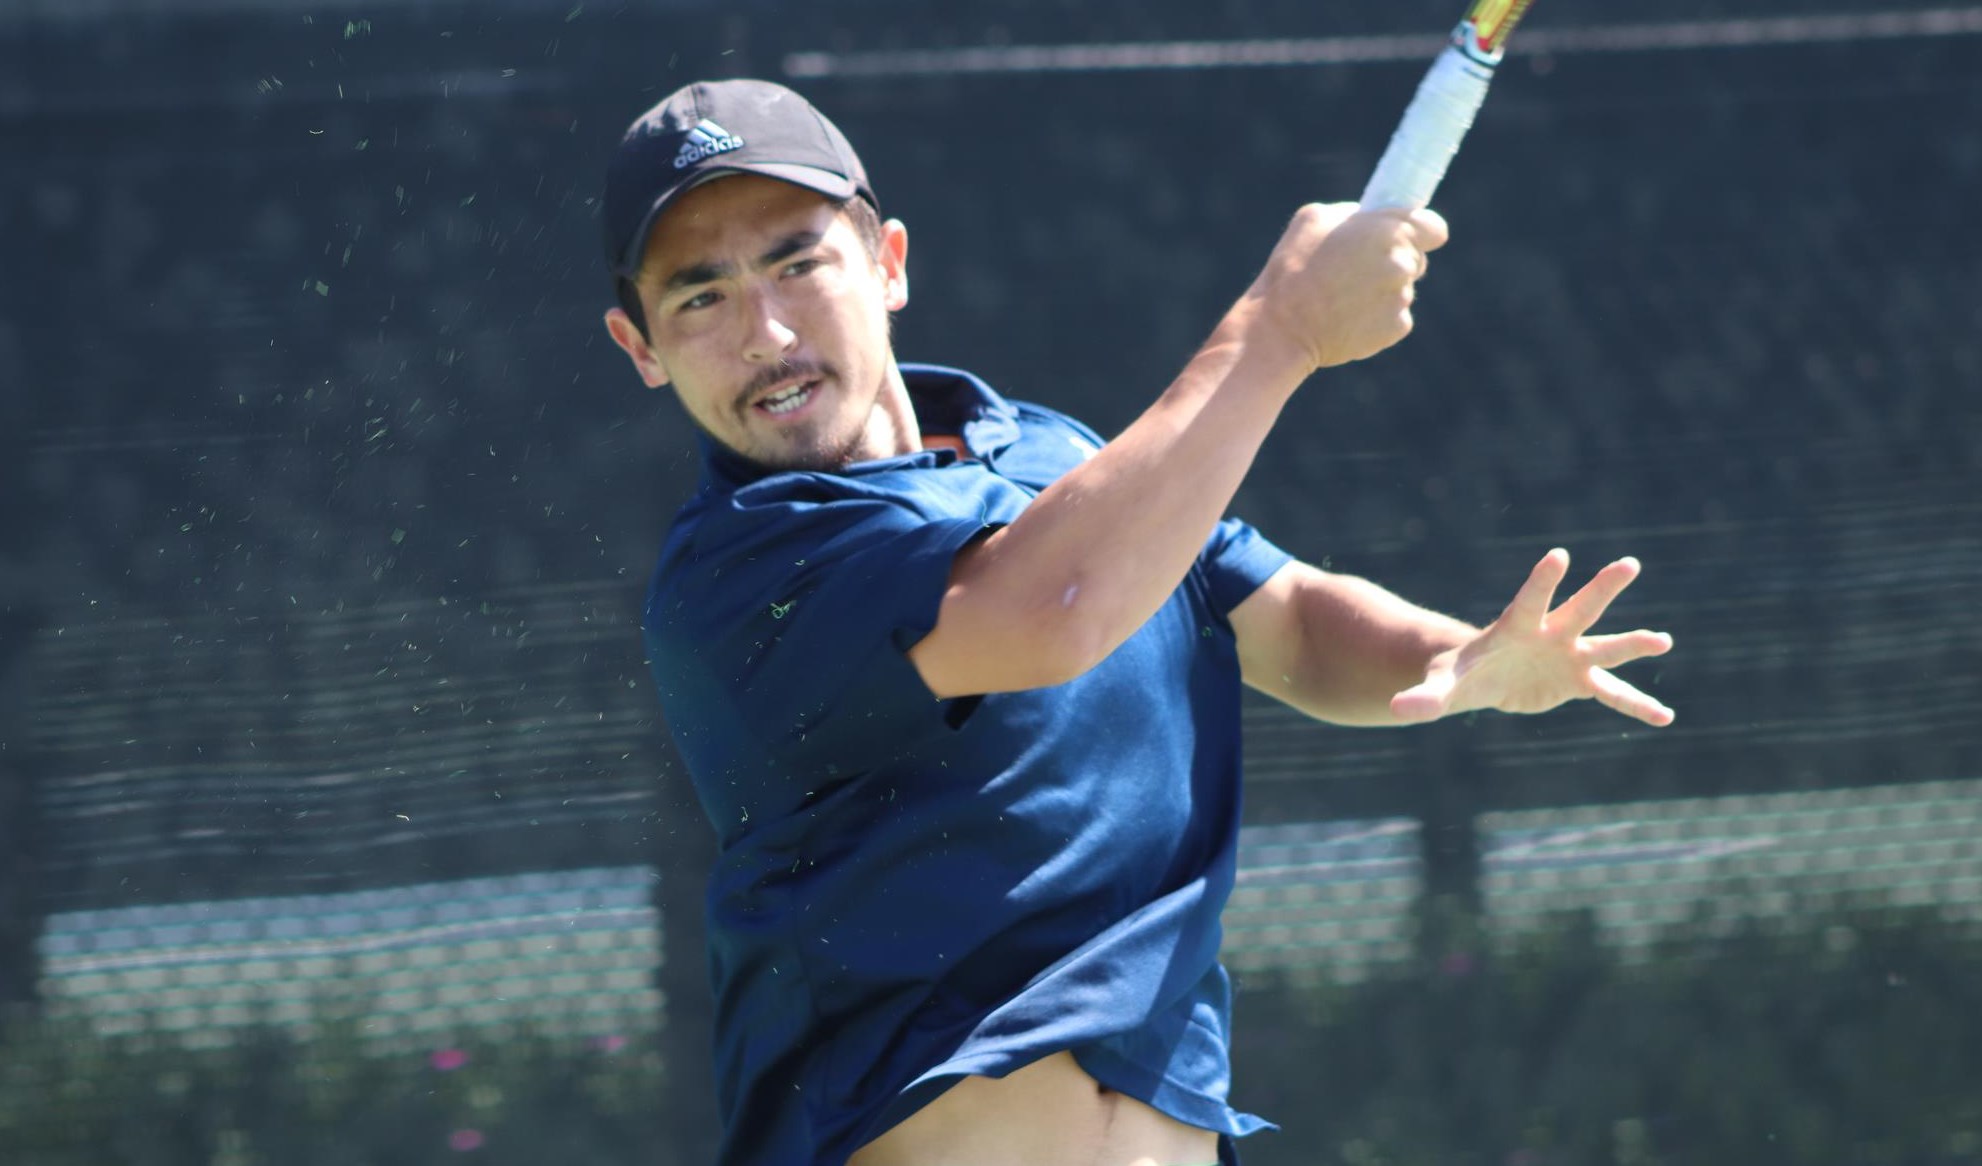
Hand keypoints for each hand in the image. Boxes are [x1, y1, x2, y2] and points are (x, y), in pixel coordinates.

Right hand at [1248, 202, 1449, 373]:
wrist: (1283, 327)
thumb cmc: (1293, 268)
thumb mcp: (1313, 219)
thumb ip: (1351, 214)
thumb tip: (1365, 219)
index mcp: (1391, 231)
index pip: (1434, 228)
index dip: (1421, 231)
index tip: (1409, 237)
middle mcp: (1404, 264)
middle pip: (1417, 259)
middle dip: (1393, 262)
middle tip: (1357, 270)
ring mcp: (1402, 299)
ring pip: (1402, 289)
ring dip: (1382, 291)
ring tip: (1343, 296)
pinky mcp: (1396, 329)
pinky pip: (1394, 317)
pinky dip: (1376, 317)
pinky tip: (1347, 317)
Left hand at [1389, 548, 1675, 726]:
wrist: (1483, 681)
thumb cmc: (1457, 676)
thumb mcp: (1439, 688)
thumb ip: (1424, 697)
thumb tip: (1398, 709)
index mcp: (1514, 627)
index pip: (1529, 600)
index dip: (1542, 580)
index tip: (1559, 556)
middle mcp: (1549, 634)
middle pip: (1578, 609)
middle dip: (1601, 588)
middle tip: (1628, 564)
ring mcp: (1568, 656)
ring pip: (1605, 647)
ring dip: (1634, 645)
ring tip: (1664, 640)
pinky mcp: (1577, 682)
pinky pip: (1612, 694)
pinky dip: (1636, 706)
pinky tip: (1666, 717)